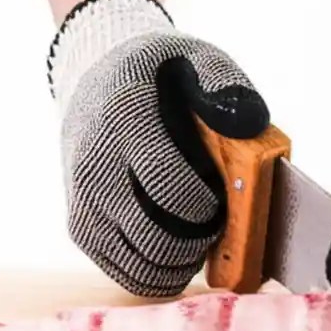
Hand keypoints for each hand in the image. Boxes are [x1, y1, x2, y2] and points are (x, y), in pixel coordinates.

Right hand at [48, 0, 268, 295]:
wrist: (94, 75)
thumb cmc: (160, 73)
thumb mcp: (197, 56)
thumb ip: (227, 85)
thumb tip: (250, 124)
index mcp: (126, 118)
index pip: (169, 185)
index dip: (208, 205)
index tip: (226, 197)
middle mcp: (96, 165)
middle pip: (156, 236)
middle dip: (201, 239)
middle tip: (221, 223)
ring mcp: (85, 202)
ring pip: (142, 265)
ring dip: (184, 263)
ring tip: (201, 237)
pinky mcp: (81, 228)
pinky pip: (126, 273)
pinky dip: (160, 273)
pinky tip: (179, 251)